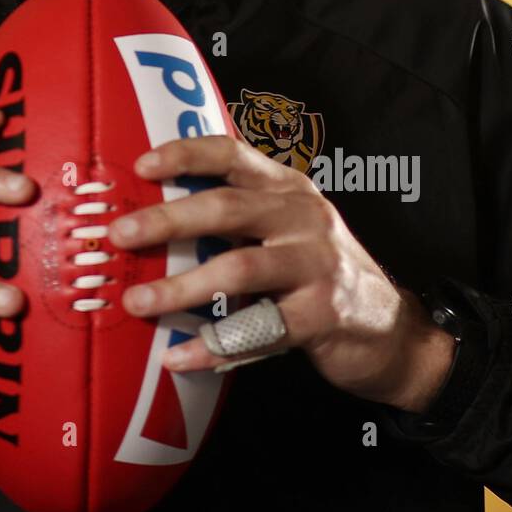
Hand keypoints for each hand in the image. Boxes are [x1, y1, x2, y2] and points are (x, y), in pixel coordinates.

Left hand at [108, 133, 454, 411]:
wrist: (392, 332)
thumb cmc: (319, 274)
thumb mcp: (288, 228)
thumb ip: (239, 217)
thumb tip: (153, 218)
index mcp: (288, 188)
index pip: (234, 154)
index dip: (186, 154)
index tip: (141, 165)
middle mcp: (304, 217)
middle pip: (228, 207)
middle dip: (168, 219)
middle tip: (120, 235)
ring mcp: (316, 265)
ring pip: (239, 268)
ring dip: (181, 287)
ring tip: (137, 302)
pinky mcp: (322, 316)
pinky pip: (257, 330)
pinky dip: (213, 346)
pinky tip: (178, 357)